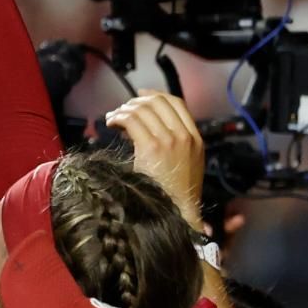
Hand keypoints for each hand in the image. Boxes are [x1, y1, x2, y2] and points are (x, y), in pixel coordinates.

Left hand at [102, 91, 205, 230]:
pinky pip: (132, 121)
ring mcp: (170, 141)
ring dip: (123, 110)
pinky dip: (118, 118)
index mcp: (195, 138)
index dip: (156, 95)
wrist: (178, 212)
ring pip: (143, 109)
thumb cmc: (174, 194)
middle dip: (136, 102)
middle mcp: (185, 136)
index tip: (140, 96)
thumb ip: (171, 143)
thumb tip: (143, 126)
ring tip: (113, 118)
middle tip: (122, 110)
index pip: (177, 103)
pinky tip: (112, 124)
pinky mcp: (153, 148)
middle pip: (158, 102)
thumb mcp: (183, 164)